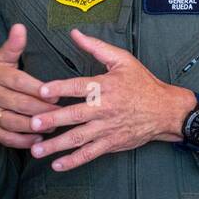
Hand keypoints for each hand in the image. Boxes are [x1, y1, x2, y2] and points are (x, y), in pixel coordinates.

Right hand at [0, 23, 58, 148]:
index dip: (38, 89)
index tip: (56, 94)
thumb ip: (13, 46)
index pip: (17, 81)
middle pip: (18, 103)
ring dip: (35, 127)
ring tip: (54, 126)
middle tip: (62, 112)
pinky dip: (22, 140)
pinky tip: (38, 139)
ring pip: (12, 122)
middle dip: (42, 109)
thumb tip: (20, 26)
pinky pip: (5, 137)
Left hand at [29, 28, 197, 170]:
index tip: (41, 90)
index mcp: (105, 86)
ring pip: (79, 138)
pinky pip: (90, 154)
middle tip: (33, 123)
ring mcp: (107, 129)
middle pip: (75, 115)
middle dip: (53, 120)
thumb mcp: (122, 60)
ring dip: (56, 145)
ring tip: (37, 150)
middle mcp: (104, 109)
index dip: (59, 88)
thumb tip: (74, 34)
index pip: (79, 87)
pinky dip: (74, 161)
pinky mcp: (111, 144)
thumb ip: (96, 47)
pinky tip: (57, 165)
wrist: (165, 111)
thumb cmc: (142, 83)